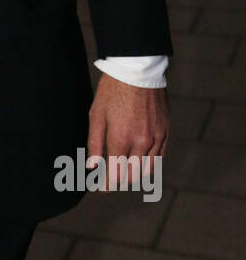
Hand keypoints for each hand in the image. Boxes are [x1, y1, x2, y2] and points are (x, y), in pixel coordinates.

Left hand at [86, 72, 168, 191]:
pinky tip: (141, 162)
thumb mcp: (96, 116)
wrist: (138, 71)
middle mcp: (141, 142)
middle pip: (132, 175)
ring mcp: (156, 137)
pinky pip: (160, 156)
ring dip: (135, 174)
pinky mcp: (166, 131)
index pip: (115, 173)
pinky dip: (150, 163)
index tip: (102, 188)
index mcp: (121, 139)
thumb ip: (95, 143)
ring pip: (148, 168)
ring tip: (125, 173)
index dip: (108, 184)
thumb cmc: (112, 91)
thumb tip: (92, 166)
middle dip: (121, 181)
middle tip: (111, 181)